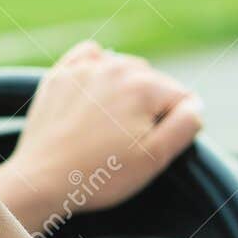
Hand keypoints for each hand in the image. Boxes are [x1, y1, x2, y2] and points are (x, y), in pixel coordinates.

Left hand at [0, 41, 202, 232]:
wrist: (42, 181)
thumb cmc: (100, 174)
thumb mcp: (155, 157)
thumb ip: (186, 125)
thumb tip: (195, 104)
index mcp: (143, 85)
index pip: (181, 98)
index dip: (172, 126)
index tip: (149, 147)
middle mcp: (115, 66)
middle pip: (153, 82)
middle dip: (149, 108)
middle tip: (127, 142)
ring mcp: (84, 69)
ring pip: (124, 69)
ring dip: (125, 91)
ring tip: (109, 126)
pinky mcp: (61, 75)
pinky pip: (90, 56)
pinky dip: (97, 69)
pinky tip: (94, 93)